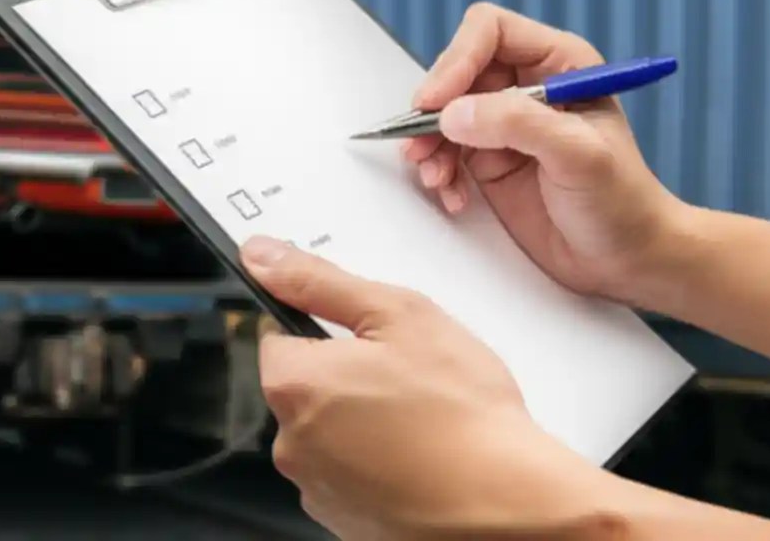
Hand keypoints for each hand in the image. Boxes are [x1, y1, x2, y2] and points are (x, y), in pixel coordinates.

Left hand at [241, 236, 625, 539]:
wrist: (506, 503)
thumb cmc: (461, 413)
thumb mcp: (396, 314)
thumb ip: (318, 281)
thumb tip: (262, 256)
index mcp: (292, 384)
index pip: (278, 336)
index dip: (325, 330)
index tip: (367, 339)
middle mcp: (291, 442)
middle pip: (303, 388)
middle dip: (346, 377)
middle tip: (406, 377)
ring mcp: (316, 488)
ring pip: (328, 433)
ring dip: (361, 422)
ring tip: (421, 421)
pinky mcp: (344, 521)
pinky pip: (349, 475)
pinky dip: (376, 465)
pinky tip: (419, 457)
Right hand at [406, 2, 688, 310]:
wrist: (625, 259)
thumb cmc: (622, 202)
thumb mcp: (578, 155)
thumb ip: (518, 124)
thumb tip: (453, 113)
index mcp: (558, 64)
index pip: (491, 32)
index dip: (457, 59)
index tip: (435, 100)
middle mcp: (526, 86)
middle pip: (457, 71)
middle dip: (434, 108)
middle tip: (421, 144)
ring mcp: (503, 124)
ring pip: (442, 113)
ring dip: (428, 144)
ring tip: (436, 177)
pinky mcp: (488, 160)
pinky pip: (444, 152)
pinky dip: (438, 172)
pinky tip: (454, 196)